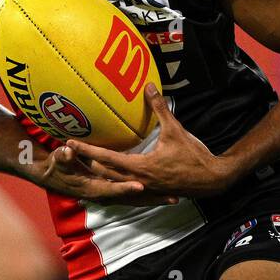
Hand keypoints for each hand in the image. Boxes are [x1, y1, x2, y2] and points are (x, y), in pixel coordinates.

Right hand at [34, 142, 179, 206]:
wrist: (50, 177)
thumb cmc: (54, 166)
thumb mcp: (57, 160)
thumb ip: (63, 156)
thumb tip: (66, 150)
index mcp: (91, 188)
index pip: (111, 189)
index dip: (125, 189)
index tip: (141, 186)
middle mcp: (102, 196)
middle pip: (130, 200)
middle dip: (151, 199)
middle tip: (172, 197)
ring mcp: (108, 197)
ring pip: (135, 202)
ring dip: (154, 201)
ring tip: (175, 199)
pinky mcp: (112, 195)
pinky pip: (133, 200)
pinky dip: (148, 199)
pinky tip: (164, 196)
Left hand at [67, 83, 233, 198]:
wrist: (211, 179)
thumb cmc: (193, 155)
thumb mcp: (175, 129)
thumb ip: (160, 108)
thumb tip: (149, 87)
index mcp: (139, 166)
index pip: (104, 158)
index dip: (85, 150)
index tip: (68, 143)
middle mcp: (136, 181)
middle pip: (102, 173)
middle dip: (86, 163)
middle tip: (71, 153)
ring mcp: (142, 189)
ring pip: (111, 184)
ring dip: (97, 174)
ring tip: (84, 164)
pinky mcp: (149, 192)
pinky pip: (124, 190)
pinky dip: (113, 184)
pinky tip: (109, 179)